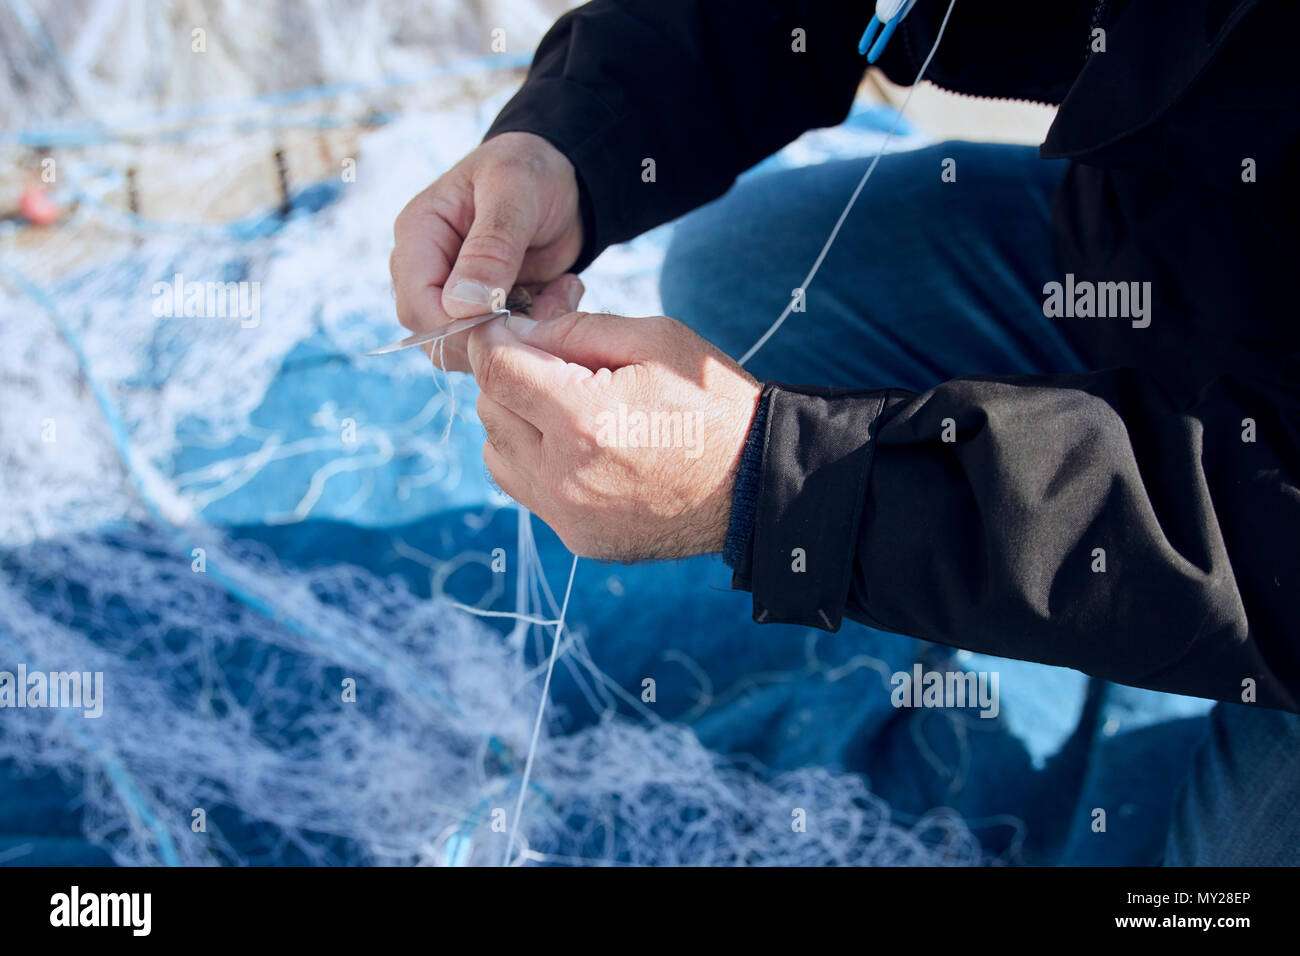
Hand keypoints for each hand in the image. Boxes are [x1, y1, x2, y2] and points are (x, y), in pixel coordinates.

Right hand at [390, 131, 585, 370]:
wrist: (565, 182)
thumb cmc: (532, 171)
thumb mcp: (514, 191)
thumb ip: (491, 247)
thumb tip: (460, 305)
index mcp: (419, 235)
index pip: (416, 304)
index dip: (457, 325)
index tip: (508, 318)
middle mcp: (429, 271)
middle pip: (437, 336)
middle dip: (494, 336)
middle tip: (548, 306)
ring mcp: (455, 296)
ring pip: (470, 350)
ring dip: (521, 337)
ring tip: (560, 295)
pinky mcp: (487, 313)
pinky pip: (502, 346)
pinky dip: (536, 333)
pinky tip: (561, 296)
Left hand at [466, 311, 761, 560]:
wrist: (758, 485)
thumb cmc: (712, 403)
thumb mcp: (656, 339)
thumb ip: (575, 329)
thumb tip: (517, 332)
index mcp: (584, 418)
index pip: (494, 368)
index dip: (494, 337)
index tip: (510, 328)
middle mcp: (564, 475)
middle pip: (490, 409)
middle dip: (510, 378)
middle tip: (554, 365)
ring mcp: (567, 515)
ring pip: (496, 453)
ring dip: (517, 423)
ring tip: (567, 409)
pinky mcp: (576, 538)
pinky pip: (526, 489)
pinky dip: (537, 462)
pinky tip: (581, 449)